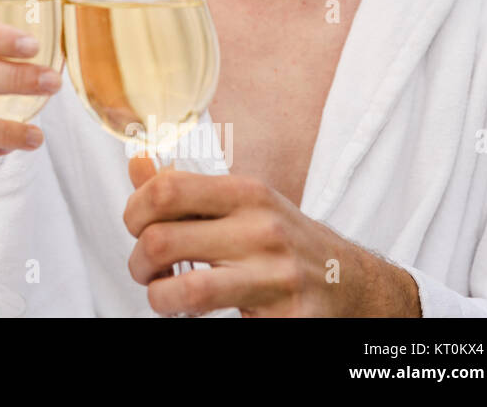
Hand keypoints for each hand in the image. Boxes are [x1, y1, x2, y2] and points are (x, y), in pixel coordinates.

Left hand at [123, 156, 421, 316]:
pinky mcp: (286, 318)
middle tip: (146, 269)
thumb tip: (138, 163)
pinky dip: (193, 319)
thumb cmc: (286, 241)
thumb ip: (186, 188)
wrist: (353, 285)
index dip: (133, 210)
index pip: (166, 189)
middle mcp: (262, 229)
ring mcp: (276, 276)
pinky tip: (198, 312)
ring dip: (158, 297)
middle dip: (137, 262)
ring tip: (164, 295)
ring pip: (186, 290)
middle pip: (161, 240)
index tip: (136, 226)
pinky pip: (221, 323)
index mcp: (247, 193)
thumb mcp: (243, 205)